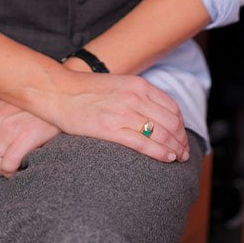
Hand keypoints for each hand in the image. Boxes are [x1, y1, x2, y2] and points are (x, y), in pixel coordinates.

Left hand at [0, 99, 59, 177]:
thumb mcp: (5, 110)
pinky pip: (9, 167)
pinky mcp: (25, 136)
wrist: (60, 100)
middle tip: (8, 160)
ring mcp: (8, 127)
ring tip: (17, 160)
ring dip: (4, 170)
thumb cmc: (32, 110)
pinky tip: (24, 161)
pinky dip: (15, 170)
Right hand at [50, 71, 188, 163]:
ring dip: (175, 148)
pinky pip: (144, 143)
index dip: (181, 125)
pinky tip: (168, 158)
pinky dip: (160, 152)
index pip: (172, 107)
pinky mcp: (110, 128)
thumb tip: (155, 113)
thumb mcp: (118, 84)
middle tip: (185, 152)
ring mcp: (123, 112)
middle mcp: (135, 97)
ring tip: (179, 158)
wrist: (58, 91)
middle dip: (181, 139)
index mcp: (138, 85)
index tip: (182, 136)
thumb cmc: (85, 90)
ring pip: (161, 133)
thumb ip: (137, 95)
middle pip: (171, 122)